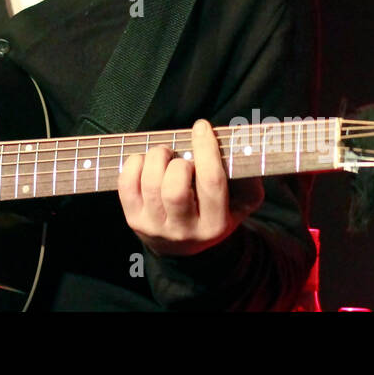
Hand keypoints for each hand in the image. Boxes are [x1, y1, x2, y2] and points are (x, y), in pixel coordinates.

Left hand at [118, 119, 264, 257]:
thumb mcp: (240, 203)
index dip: (206, 149)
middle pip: (175, 189)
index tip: (202, 126)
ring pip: (150, 185)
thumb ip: (247, 179)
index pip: (211, 182)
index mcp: (215, 224)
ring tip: (164, 154)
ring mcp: (155, 226)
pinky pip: (126, 185)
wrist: (183, 248)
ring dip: (156, 158)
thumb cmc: (214, 213)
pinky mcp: (134, 219)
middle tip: (180, 155)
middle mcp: (184, 230)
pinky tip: (146, 163)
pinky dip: (134, 164)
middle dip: (178, 162)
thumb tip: (242, 147)